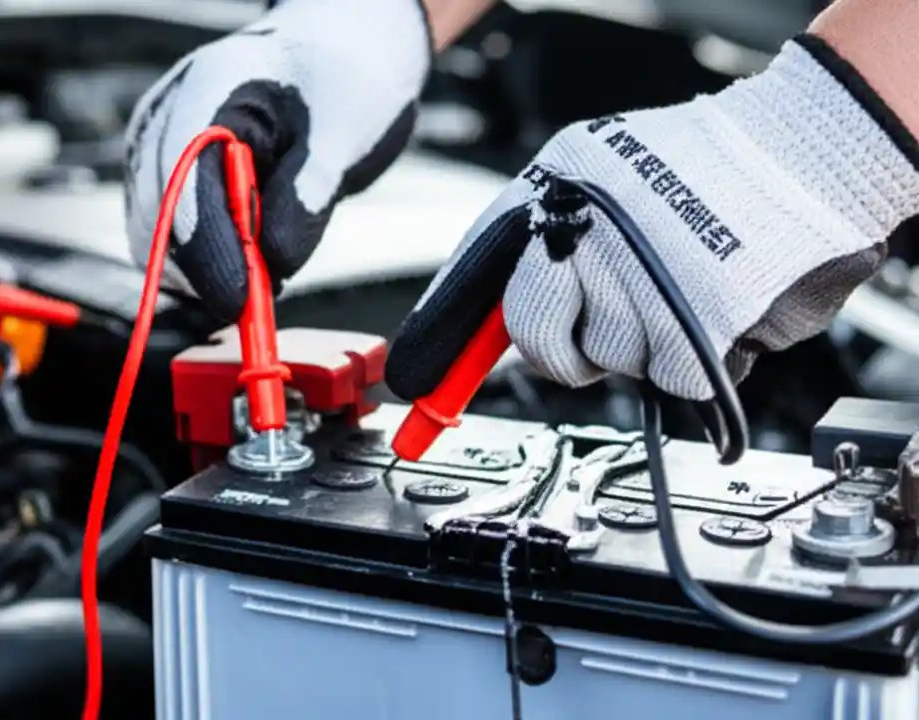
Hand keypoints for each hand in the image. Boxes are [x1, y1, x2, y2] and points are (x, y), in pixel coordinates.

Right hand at [123, 0, 430, 320]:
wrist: (335, 56)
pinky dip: (209, 263)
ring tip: (273, 260)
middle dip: (210, 267)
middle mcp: (166, 119)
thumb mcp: (345, 130)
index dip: (209, 249)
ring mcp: (158, 152)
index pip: (185, 182)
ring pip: (156, 242)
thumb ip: (308, 194)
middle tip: (269, 292)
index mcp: (208, 89)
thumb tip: (275, 261)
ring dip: (209, 270)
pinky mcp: (166, 182)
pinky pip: (171, 243)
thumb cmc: (341, 77)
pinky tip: (253, 252)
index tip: (241, 298)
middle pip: (158, 221)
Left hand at [386, 38, 918, 401]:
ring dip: (642, 340)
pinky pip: (667, 377)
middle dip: (565, 348)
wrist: (799, 151)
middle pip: (537, 341)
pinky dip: (690, 355)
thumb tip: (479, 314)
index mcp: (550, 194)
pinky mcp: (689, 326)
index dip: (451, 344)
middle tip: (605, 319)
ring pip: (609, 362)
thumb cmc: (693, 165)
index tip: (424, 391)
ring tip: (677, 282)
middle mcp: (582, 238)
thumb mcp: (588, 172)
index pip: (478, 284)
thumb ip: (534, 237)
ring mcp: (635, 284)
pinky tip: (710, 302)